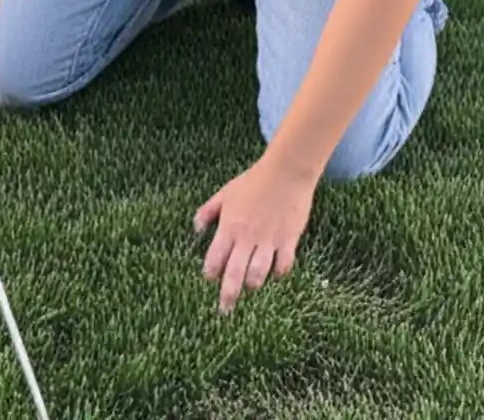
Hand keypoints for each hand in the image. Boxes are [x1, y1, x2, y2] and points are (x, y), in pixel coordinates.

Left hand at [193, 157, 318, 313]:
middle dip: (228, 295)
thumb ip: (208, 212)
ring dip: (253, 284)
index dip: (210, 273)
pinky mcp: (289, 239)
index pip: (214, 259)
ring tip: (250, 287)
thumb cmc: (254, 181)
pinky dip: (279, 273)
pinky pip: (283, 265)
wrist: (286, 172)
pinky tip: (275, 273)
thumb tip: (195, 230)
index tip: (210, 279)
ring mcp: (269, 240)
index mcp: (229, 227)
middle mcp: (247, 237)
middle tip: (225, 311)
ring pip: (258, 274)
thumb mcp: (225, 193)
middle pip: (234, 274)